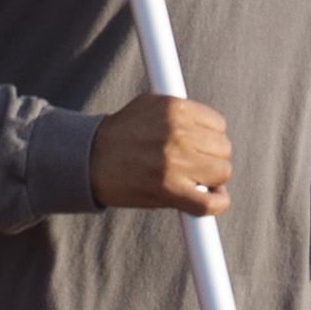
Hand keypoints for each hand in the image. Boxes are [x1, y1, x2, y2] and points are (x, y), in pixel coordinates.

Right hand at [90, 92, 232, 214]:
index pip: (218, 124)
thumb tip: (212, 127)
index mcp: (175, 109)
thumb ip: (180, 112)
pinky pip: (210, 202)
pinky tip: (208, 200)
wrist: (87, 159)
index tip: (197, 147)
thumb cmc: (118, 135)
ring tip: (190, 179)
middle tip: (191, 164)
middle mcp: (178, 133)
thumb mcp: (148, 106)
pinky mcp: (168, 190)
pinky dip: (216, 204)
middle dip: (210, 158)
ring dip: (210, 179)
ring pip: (222, 173)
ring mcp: (174, 162)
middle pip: (223, 149)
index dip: (208, 138)